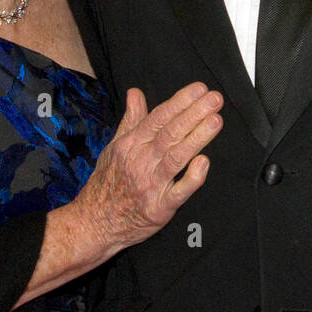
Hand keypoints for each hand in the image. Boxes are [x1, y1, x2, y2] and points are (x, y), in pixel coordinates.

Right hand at [72, 83, 222, 258]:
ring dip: (197, 138)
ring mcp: (151, 185)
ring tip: (215, 120)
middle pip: (170, 133)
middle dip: (194, 114)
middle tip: (215, 98)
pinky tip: (204, 162)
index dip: (180, 102)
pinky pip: (179, 192)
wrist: (95, 222)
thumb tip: (135, 93)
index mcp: (131, 145)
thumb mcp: (114, 147)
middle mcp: (141, 162)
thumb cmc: (107, 182)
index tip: (199, 89)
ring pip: (176, 157)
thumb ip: (130, 120)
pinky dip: (192, 177)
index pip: (158, 118)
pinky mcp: (160, 207)